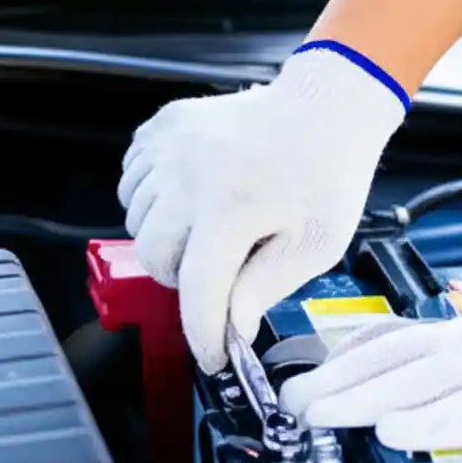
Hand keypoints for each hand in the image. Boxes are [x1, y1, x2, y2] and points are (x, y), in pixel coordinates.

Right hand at [118, 46, 406, 372]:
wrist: (325, 106)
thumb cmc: (327, 173)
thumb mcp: (313, 244)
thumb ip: (264, 287)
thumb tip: (231, 330)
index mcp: (234, 206)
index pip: (198, 287)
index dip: (201, 332)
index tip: (211, 356)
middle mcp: (191, 174)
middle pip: (154, 256)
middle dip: (180, 279)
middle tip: (217, 273)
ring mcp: (171, 146)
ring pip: (137, 220)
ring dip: (165, 239)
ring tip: (206, 229)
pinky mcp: (163, 127)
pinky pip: (134, 182)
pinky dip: (152, 201)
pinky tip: (188, 199)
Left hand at [279, 285, 461, 450]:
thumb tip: (434, 365)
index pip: (388, 336)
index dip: (344, 355)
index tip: (317, 369)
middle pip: (379, 360)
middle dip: (330, 378)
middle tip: (293, 398)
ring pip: (398, 386)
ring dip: (349, 401)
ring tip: (313, 416)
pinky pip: (447, 420)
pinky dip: (412, 426)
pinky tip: (384, 434)